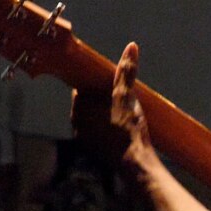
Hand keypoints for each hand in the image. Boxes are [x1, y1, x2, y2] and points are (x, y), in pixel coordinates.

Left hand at [71, 41, 150, 166]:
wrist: (134, 163)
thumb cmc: (128, 127)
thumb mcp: (127, 96)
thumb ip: (126, 72)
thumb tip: (130, 47)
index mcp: (79, 107)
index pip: (83, 87)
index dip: (97, 82)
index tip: (111, 82)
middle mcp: (77, 123)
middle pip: (88, 102)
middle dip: (102, 98)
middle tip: (122, 96)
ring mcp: (84, 138)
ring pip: (93, 118)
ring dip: (105, 113)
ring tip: (125, 112)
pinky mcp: (94, 150)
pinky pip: (98, 132)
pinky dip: (108, 127)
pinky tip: (123, 128)